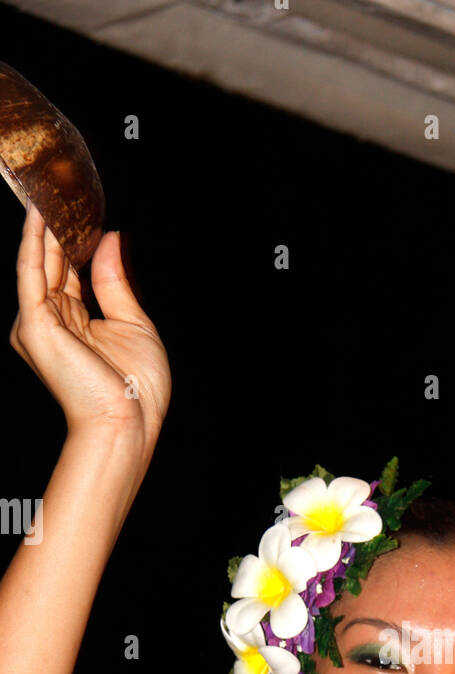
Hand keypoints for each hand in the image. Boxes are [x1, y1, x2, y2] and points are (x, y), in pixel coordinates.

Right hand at [9, 200, 170, 458]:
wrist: (127, 424)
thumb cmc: (136, 390)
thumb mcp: (133, 324)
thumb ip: (115, 282)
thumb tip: (110, 239)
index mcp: (72, 324)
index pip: (66, 272)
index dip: (71, 238)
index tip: (77, 206)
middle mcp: (49, 322)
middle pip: (49, 263)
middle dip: (52, 225)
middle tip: (55, 182)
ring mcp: (38, 324)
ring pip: (37, 263)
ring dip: (41, 226)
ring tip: (45, 185)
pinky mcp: (35, 325)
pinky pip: (31, 274)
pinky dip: (33, 244)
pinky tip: (38, 215)